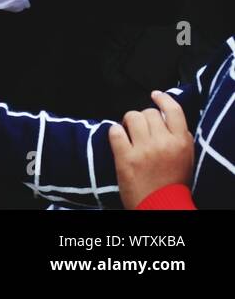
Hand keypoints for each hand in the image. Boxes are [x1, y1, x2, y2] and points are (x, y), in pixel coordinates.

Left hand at [108, 91, 193, 208]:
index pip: (173, 110)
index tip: (155, 95)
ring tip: (129, 134)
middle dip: (143, 118)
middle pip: (148, 112)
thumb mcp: (186, 158)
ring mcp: (144, 150)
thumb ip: (179, 137)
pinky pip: (114, 131)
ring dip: (127, 123)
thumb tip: (166, 116)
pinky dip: (115, 132)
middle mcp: (163, 143)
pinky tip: (119, 140)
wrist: (160, 205)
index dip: (163, 98)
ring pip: (131, 117)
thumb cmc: (173, 183)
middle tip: (141, 130)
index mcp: (181, 142)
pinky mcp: (126, 157)